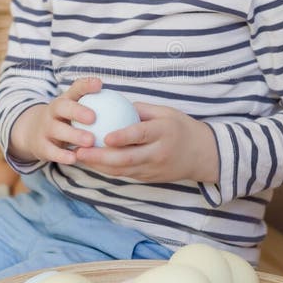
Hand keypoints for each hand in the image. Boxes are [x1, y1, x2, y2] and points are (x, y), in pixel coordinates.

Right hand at [8, 78, 100, 164]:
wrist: (32, 132)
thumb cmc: (64, 118)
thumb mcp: (73, 106)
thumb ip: (89, 99)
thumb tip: (112, 91)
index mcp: (64, 100)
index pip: (75, 89)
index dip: (86, 86)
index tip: (98, 85)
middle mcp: (52, 111)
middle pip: (62, 107)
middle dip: (77, 111)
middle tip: (93, 117)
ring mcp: (45, 128)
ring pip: (57, 130)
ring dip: (74, 135)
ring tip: (90, 141)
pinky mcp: (41, 146)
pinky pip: (51, 151)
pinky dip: (62, 155)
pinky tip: (75, 158)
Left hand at [75, 102, 219, 183]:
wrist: (202, 155)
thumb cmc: (181, 128)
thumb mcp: (166, 112)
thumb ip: (141, 110)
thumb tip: (114, 103)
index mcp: (163, 132)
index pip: (140, 135)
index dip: (122, 137)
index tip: (104, 136)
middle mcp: (158, 153)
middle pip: (126, 158)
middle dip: (100, 157)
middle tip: (79, 151)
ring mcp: (154, 168)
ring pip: (123, 170)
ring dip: (99, 165)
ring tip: (79, 157)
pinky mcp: (149, 178)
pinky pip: (125, 174)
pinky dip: (108, 169)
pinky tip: (92, 162)